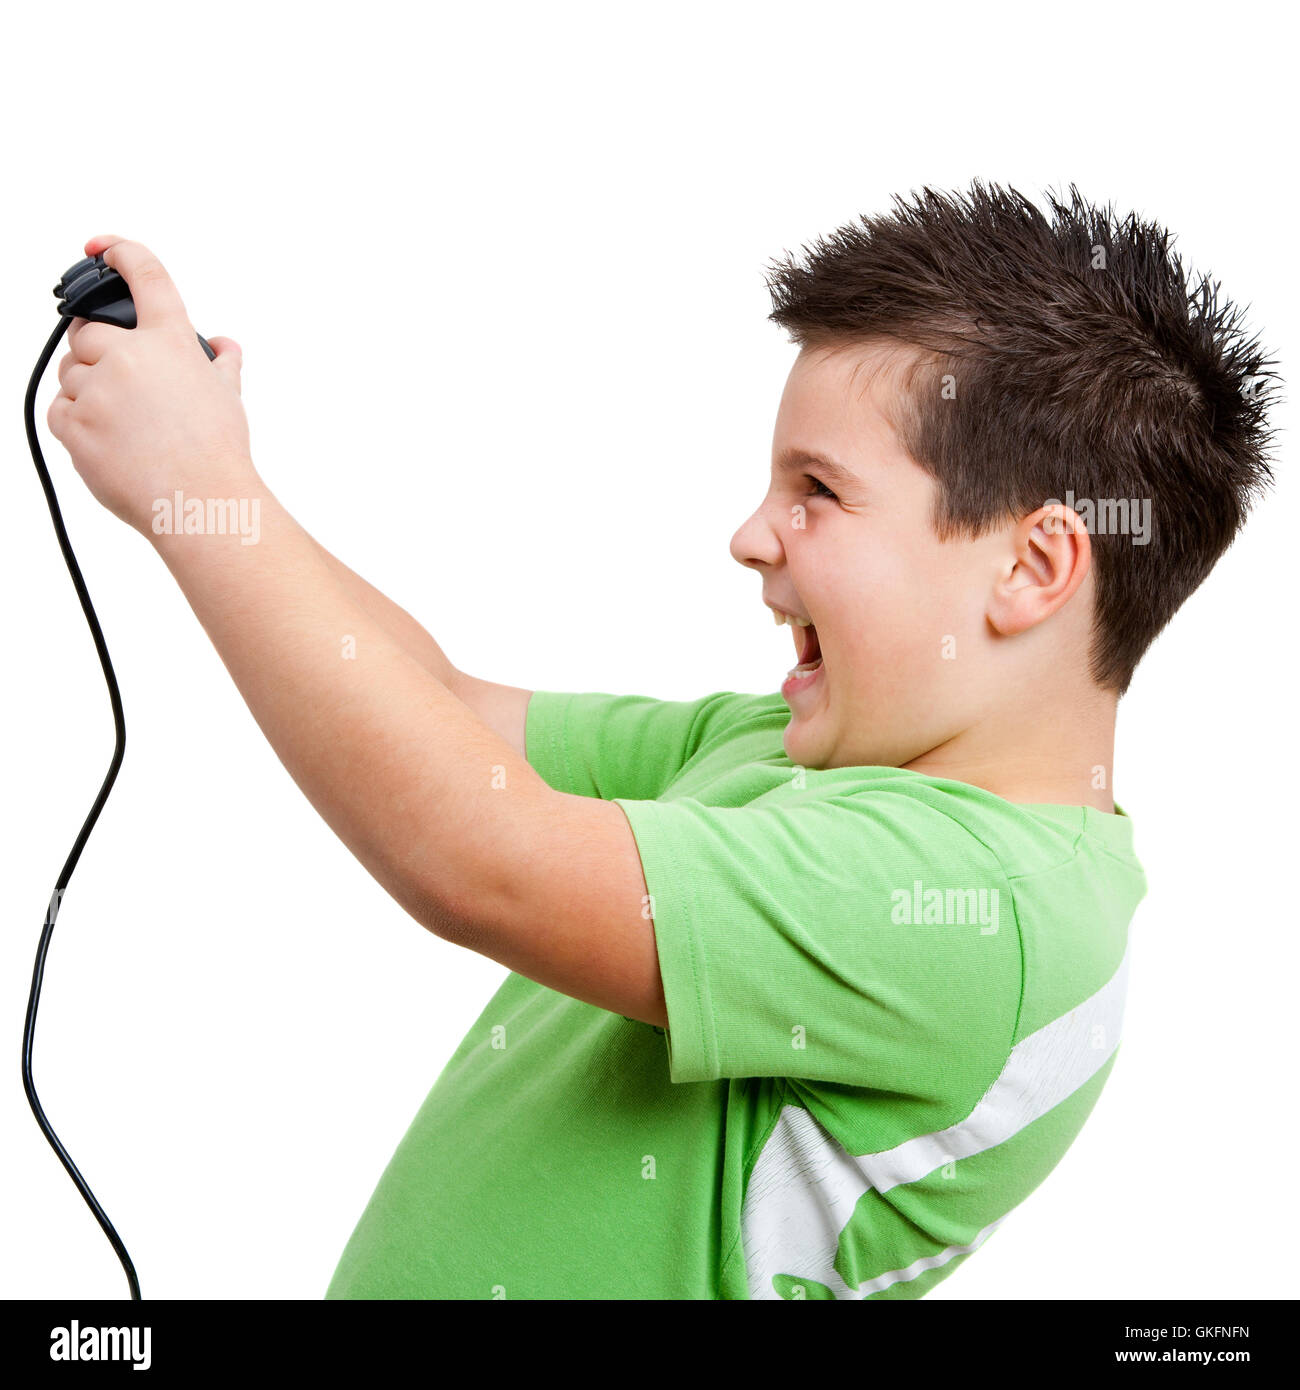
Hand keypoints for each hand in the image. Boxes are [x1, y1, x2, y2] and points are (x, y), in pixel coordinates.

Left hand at [47, 235, 253, 533]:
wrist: (200, 502)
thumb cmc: (218, 453)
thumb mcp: (229, 398)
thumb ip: (221, 364)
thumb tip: (225, 347)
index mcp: (170, 342)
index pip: (145, 275)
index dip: (120, 251)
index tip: (102, 247)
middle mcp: (130, 357)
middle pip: (88, 332)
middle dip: (97, 352)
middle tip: (119, 383)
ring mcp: (98, 390)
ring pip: (72, 375)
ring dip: (89, 392)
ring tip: (126, 427)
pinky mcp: (73, 424)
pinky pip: (60, 410)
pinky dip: (78, 423)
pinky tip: (111, 443)